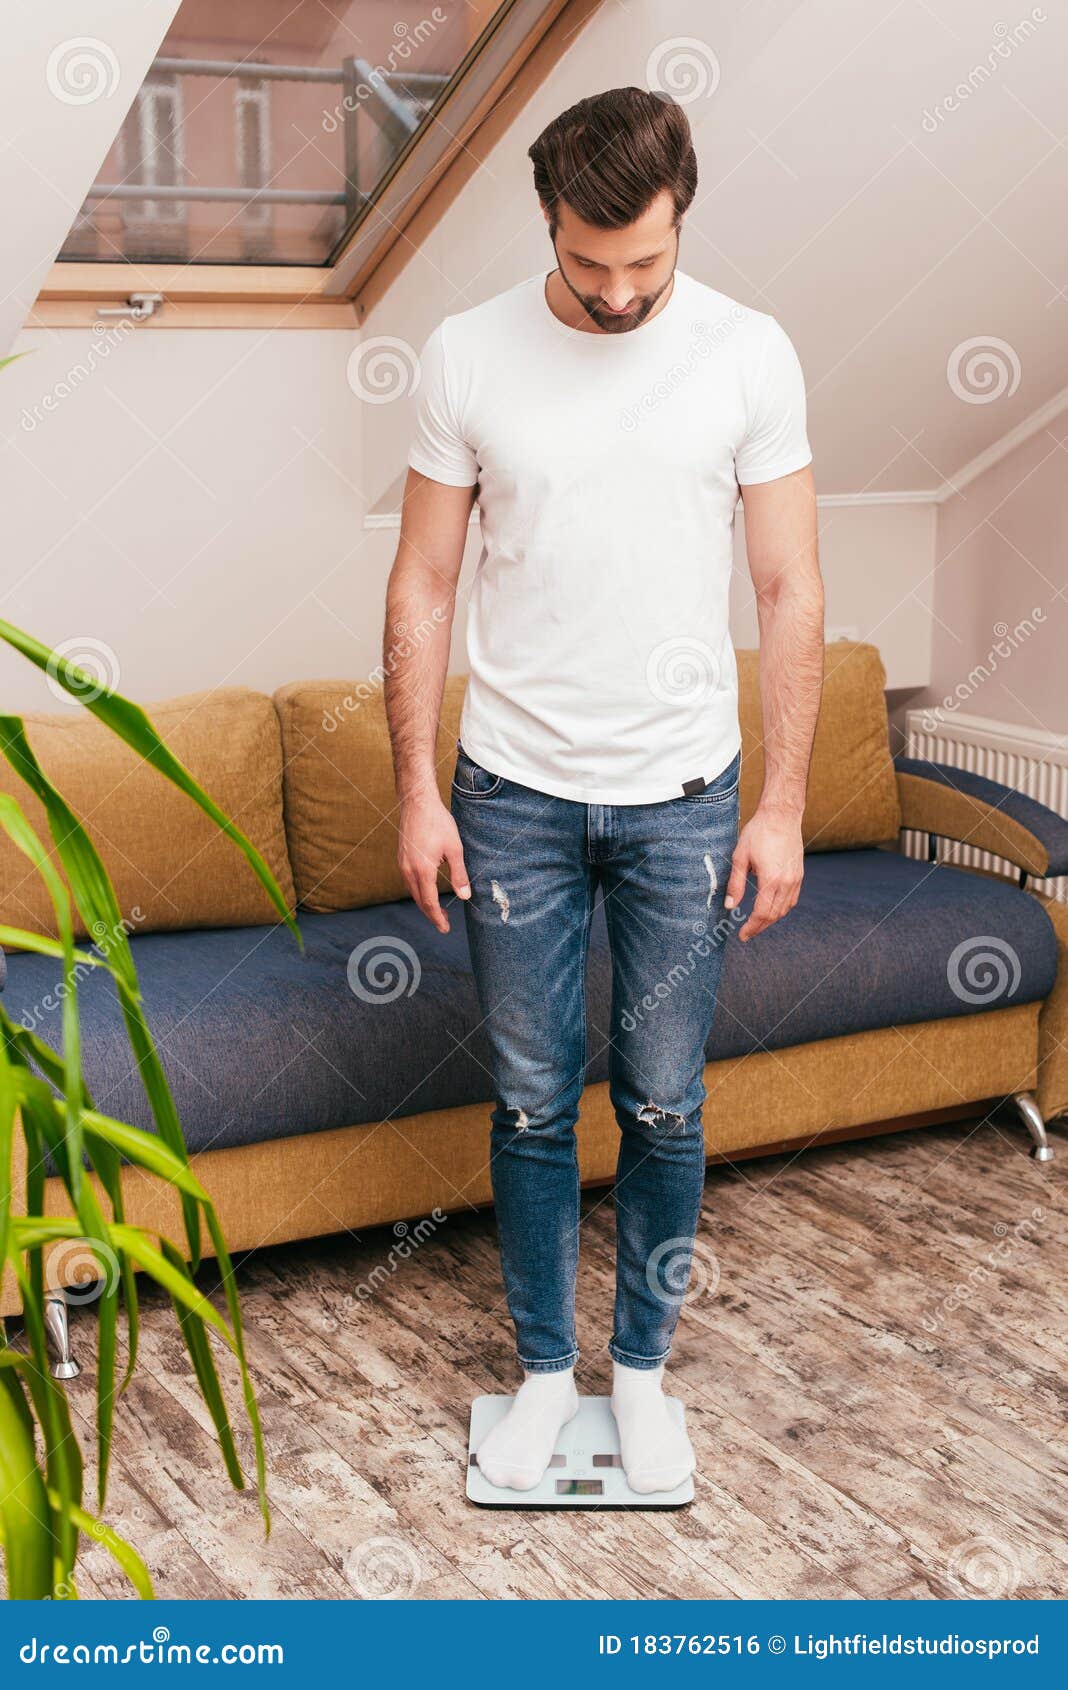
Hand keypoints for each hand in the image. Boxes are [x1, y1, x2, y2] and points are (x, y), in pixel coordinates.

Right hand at [397, 793, 470, 933]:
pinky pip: (409, 882)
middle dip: (431, 914)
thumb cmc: (437, 822)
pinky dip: (418, 891)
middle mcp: (409, 870)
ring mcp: (402, 864)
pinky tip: (427, 890)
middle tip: (444, 924)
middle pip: (419, 901)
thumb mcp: (454, 849)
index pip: (429, 903)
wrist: (417, 802)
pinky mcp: (401, 858)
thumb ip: (459, 875)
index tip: (445, 929)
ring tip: (437, 910)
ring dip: (424, 903)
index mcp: (423, 871)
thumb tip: (465, 896)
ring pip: (413, 892)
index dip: (437, 919)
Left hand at [723, 803, 804, 942]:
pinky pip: (792, 899)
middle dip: (760, 927)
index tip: (742, 935)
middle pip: (774, 915)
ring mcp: (796, 879)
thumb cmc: (758, 832)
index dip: (751, 927)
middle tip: (747, 934)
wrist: (781, 815)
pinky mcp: (799, 874)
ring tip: (757, 923)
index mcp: (771, 880)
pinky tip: (772, 909)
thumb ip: (735, 884)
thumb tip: (730, 906)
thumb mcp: (740, 857)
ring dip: (771, 919)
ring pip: (785, 909)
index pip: (761, 913)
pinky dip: (782, 908)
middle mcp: (787, 882)